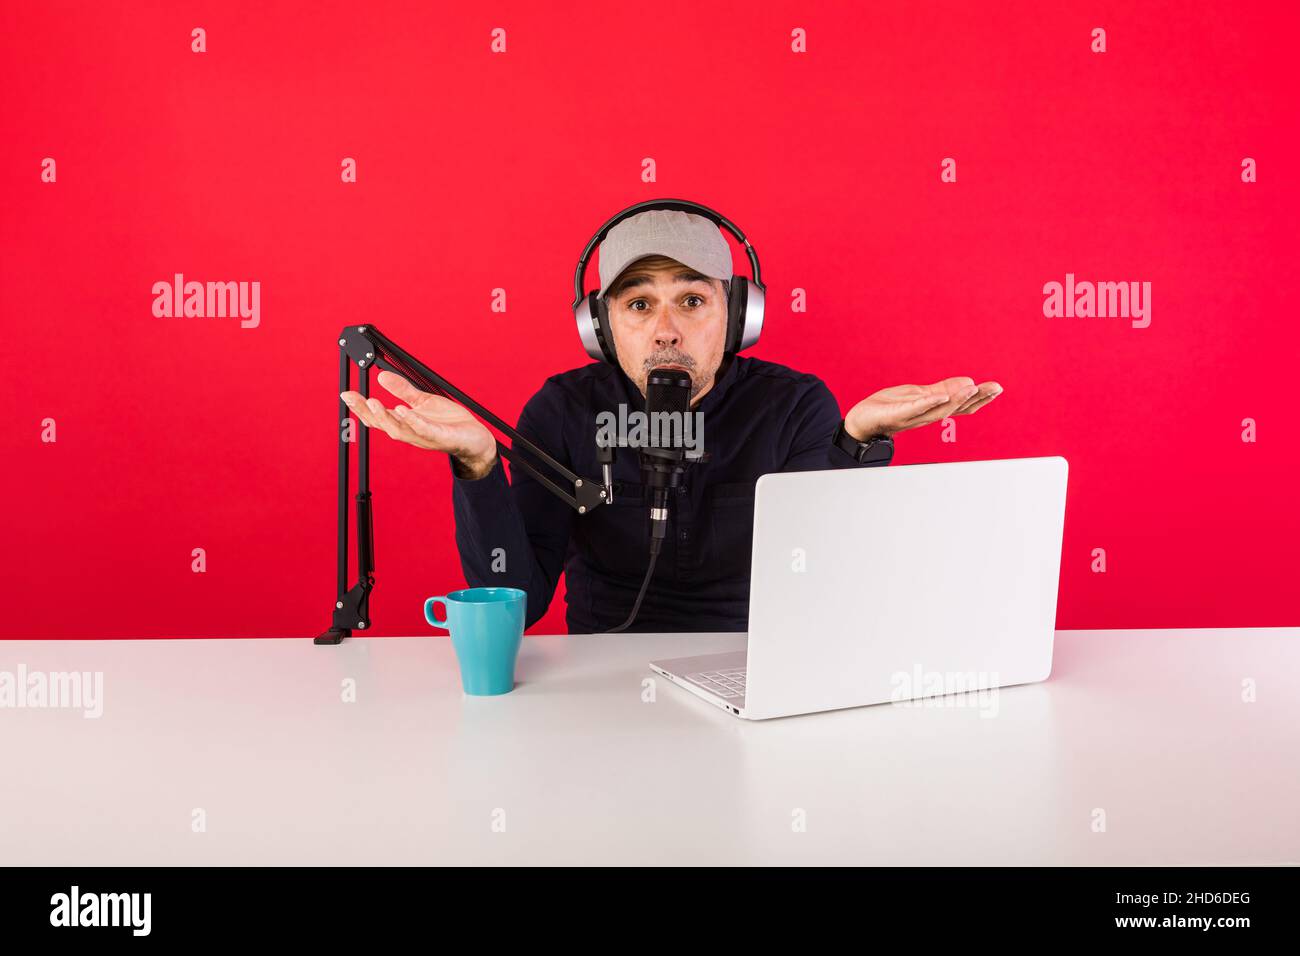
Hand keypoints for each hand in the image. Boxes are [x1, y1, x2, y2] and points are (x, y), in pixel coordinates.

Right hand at [340, 370, 497, 477]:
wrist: (475, 439)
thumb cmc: (448, 423)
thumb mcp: (423, 401)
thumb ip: (403, 390)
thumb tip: (381, 376)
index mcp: (405, 424)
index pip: (377, 417)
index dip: (361, 406)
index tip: (346, 393)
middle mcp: (411, 433)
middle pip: (383, 424)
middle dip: (367, 411)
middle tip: (355, 398)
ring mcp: (425, 437)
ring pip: (400, 429)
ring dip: (385, 417)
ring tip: (374, 402)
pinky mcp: (441, 437)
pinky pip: (425, 429)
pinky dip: (413, 421)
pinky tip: (404, 411)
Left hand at [844, 376, 1002, 440]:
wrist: (861, 421)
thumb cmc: (889, 408)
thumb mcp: (918, 394)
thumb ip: (941, 389)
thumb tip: (968, 382)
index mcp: (933, 410)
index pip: (961, 405)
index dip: (980, 397)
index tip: (997, 388)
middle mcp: (927, 416)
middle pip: (956, 408)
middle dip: (977, 398)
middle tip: (995, 388)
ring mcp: (913, 417)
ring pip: (940, 409)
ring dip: (958, 399)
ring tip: (973, 388)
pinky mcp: (897, 415)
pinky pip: (915, 409)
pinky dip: (929, 403)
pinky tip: (941, 396)